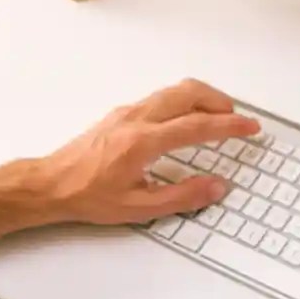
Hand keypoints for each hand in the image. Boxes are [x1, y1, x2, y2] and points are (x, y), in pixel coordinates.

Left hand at [33, 79, 259, 224]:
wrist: (49, 185)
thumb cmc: (87, 196)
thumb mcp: (138, 207)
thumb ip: (182, 196)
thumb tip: (215, 187)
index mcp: (143, 142)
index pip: (197, 126)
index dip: (229, 125)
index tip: (249, 127)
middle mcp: (136, 119)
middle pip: (188, 93)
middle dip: (219, 101)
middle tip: (237, 117)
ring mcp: (127, 113)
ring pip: (174, 91)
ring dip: (202, 98)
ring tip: (218, 113)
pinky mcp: (121, 114)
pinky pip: (160, 97)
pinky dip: (183, 101)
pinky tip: (187, 117)